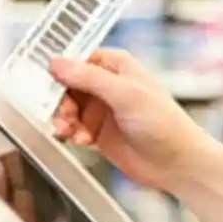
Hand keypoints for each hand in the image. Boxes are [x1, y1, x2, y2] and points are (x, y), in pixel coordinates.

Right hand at [49, 49, 219, 190]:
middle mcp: (108, 85)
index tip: (45, 77)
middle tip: (64, 114)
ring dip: (63, 118)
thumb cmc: (163, 124)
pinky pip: (74, 128)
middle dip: (60, 99)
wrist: (177, 164)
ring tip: (68, 131)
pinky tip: (81, 141)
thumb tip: (57, 63)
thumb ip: (90, 78)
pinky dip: (72, 133)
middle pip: (67, 84)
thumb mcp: (126, 95)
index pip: (78, 57)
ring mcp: (103, 109)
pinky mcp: (99, 132)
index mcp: (117, 66)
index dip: (61, 67)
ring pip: (67, 107)